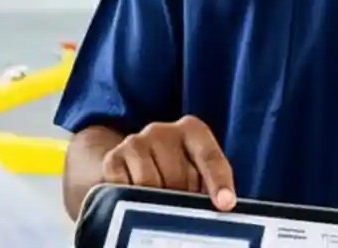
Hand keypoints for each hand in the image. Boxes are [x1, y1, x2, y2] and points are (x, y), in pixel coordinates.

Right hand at [101, 115, 236, 210]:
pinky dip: (132, 202)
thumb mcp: (198, 172)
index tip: (225, 204)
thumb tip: (218, 206)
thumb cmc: (177, 173)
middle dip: (182, 197)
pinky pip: (125, 190)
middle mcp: (161, 130)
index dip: (218, 182)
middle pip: (178, 175)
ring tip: (159, 203)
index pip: (209, 157)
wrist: (133, 165)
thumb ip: (209, 184)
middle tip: (180, 206)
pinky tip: (137, 200)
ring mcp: (134, 142)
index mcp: (192, 130)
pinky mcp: (113, 159)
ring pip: (150, 185)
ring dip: (156, 201)